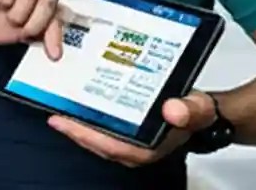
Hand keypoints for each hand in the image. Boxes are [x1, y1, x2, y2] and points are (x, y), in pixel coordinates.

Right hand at [0, 0, 63, 59]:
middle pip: (50, 0)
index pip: (56, 14)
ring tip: (7, 16)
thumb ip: (37, 35)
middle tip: (22, 30)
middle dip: (36, 22)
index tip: (53, 54)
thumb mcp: (16, 35)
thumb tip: (55, 47)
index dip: (57, 34)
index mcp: (38, 1)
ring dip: (19, 11)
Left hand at [48, 91, 217, 166]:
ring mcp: (132, 143)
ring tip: (60, 112)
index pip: (112, 146)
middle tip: (54, 117)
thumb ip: (189, 110)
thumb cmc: (196, 111)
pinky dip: (91, 122)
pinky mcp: (130, 134)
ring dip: (80, 127)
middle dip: (76, 131)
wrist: (200, 111)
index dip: (87, 136)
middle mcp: (137, 148)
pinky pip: (105, 131)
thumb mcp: (196, 108)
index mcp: (149, 147)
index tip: (65, 123)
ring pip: (100, 139)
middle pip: (99, 144)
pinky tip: (80, 109)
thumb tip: (173, 110)